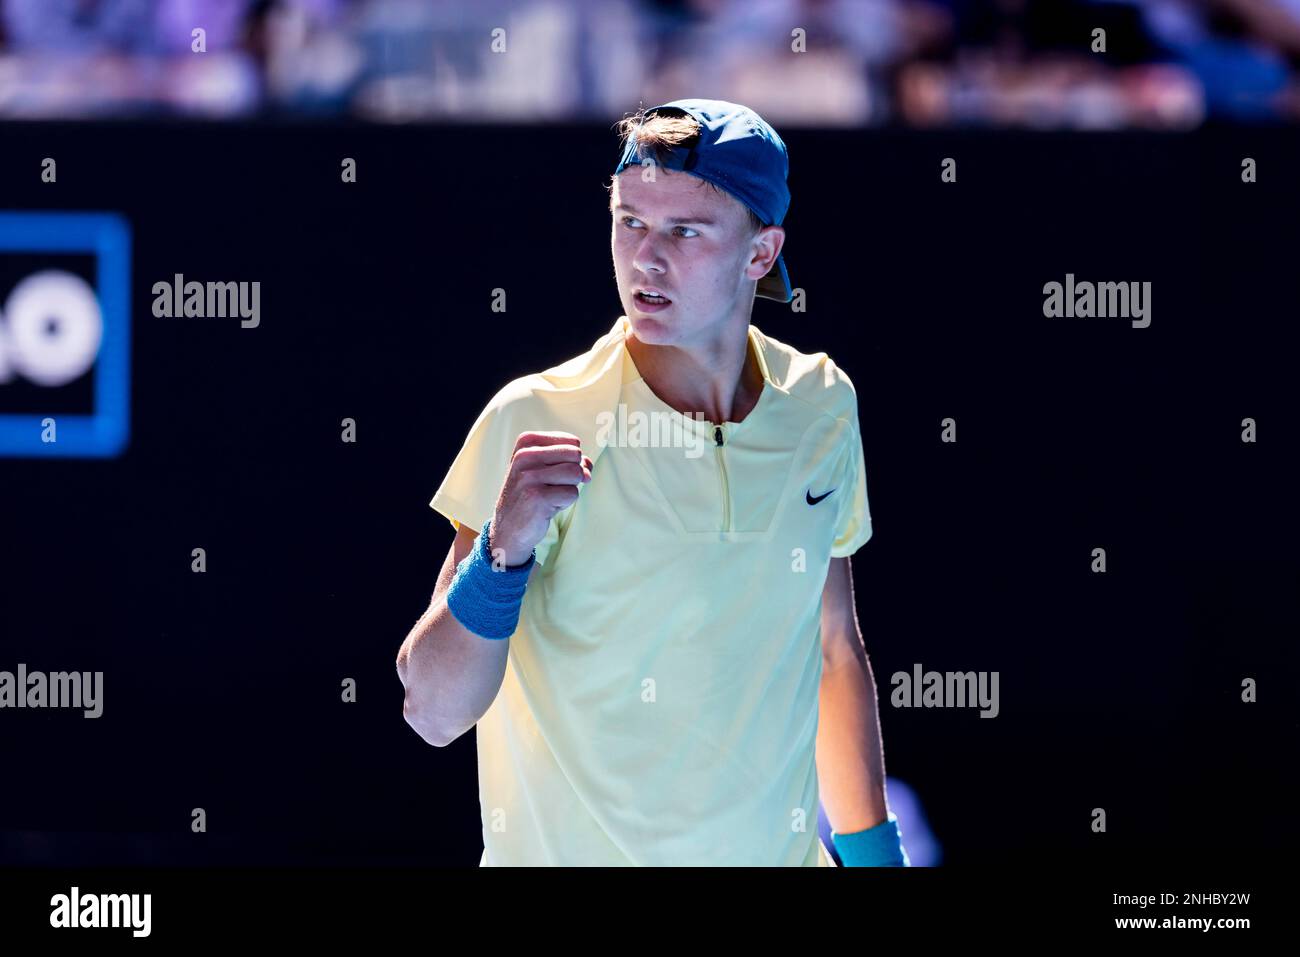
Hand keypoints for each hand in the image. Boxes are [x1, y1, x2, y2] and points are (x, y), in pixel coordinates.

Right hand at [489, 431, 591, 565]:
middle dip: (573, 473)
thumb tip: (588, 467)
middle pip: (575, 455)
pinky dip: (565, 503)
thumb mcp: (544, 468)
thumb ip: (570, 460)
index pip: (572, 442)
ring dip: (569, 488)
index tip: (555, 472)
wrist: (508, 527)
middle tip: (554, 486)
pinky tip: (547, 507)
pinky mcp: (538, 497)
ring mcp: (529, 477)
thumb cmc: (530, 494)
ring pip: (576, 473)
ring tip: (550, 495)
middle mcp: (525, 456)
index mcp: (526, 443)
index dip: (572, 460)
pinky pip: (572, 493)